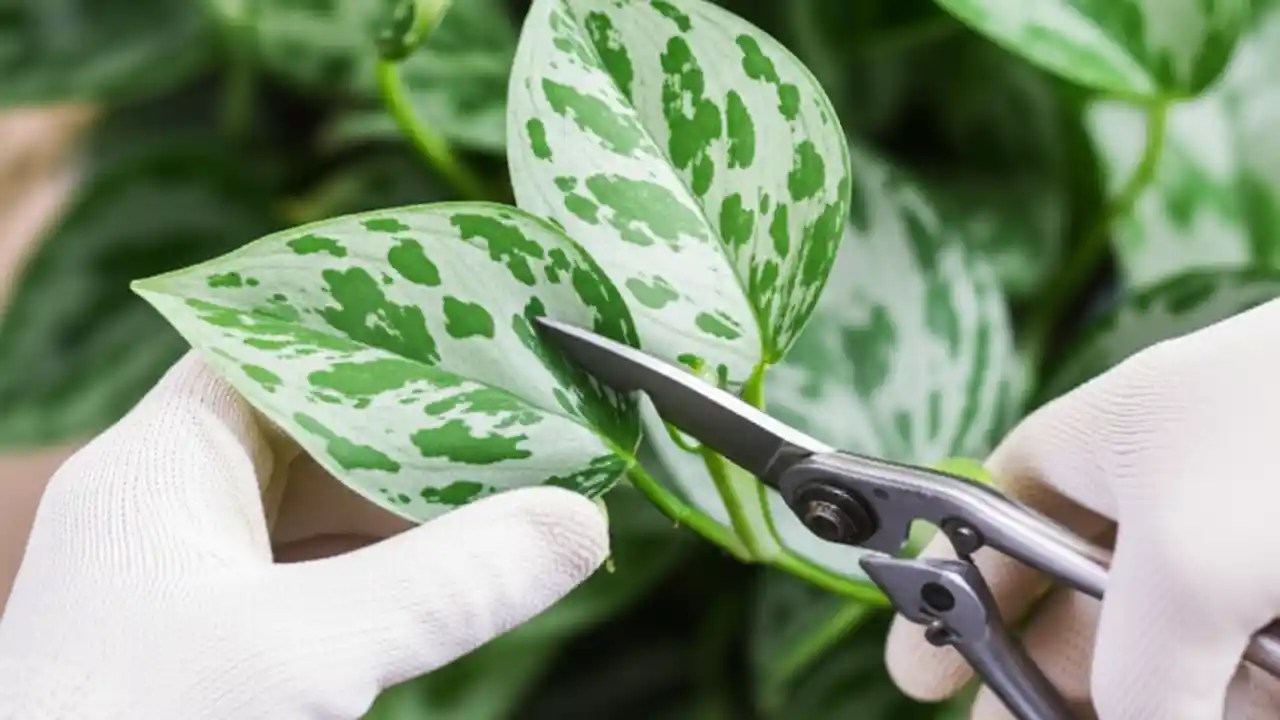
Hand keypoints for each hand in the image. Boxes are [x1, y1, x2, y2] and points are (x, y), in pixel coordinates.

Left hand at [0, 354, 608, 718]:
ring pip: (335, 509)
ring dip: (425, 503)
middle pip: (323, 427)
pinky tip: (471, 569)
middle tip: (538, 412)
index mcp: (165, 460)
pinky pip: (334, 580)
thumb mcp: (302, 652)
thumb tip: (577, 526)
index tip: (480, 326)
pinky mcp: (232, 644)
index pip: (277, 343)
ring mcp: (205, 579)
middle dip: (429, 424)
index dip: (379, 327)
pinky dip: (404, 572)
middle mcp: (181, 506)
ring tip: (530, 481)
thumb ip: (445, 583)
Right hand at [886, 298, 1279, 718]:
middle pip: (1072, 609)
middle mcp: (1155, 495)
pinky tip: (1233, 699)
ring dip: (1148, 698)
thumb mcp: (1183, 563)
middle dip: (1044, 680)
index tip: (922, 671)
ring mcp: (1234, 541)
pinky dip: (1228, 692)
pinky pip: (1240, 659)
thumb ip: (1131, 671)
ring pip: (1166, 648)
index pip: (988, 526)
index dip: (951, 598)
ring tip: (1149, 708)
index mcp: (1093, 450)